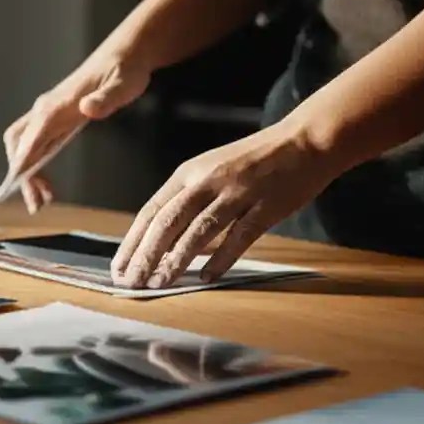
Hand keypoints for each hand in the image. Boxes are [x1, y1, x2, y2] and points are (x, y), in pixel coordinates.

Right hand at [2, 48, 150, 212]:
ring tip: (42, 199)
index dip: (23, 161)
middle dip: (21, 174)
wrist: (125, 55)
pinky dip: (35, 166)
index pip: (31, 136)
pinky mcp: (55, 119)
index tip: (20, 183)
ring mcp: (48, 114)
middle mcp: (45, 109)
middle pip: (18, 144)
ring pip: (23, 146)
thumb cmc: (125, 70)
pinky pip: (36, 145)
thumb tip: (86, 108)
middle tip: (36, 202)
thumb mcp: (122, 84)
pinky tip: (46, 183)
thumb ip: (105, 99)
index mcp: (56, 105)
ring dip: (27, 173)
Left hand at [111, 121, 342, 288]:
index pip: (151, 212)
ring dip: (176, 260)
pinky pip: (240, 235)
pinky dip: (221, 258)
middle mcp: (208, 180)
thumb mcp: (210, 172)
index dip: (132, 242)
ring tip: (159, 284)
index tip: (119, 268)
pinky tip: (206, 277)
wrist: (305, 140)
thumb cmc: (254, 161)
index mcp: (189, 173)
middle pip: (167, 222)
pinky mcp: (267, 204)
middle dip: (145, 256)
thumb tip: (161, 244)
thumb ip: (187, 202)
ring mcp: (238, 191)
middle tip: (131, 283)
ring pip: (198, 230)